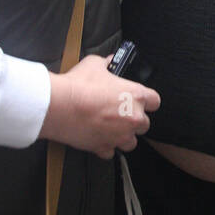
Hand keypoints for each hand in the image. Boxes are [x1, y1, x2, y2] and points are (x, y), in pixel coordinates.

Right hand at [39, 54, 160, 159]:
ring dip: (123, 136)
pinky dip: (105, 147)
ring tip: (110, 129)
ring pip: (131, 142)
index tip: (140, 101)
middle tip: (120, 114)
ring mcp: (119, 135)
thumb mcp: (94, 64)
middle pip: (145, 124)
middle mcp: (132, 118)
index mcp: (135, 96)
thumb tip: (109, 62)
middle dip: (134, 120)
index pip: (155, 101)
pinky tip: (97, 138)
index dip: (147, 101)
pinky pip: (110, 152)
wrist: (59, 106)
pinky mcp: (104, 147)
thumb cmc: (78, 85)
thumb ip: (106, 63)